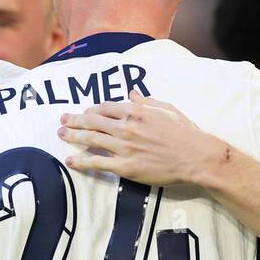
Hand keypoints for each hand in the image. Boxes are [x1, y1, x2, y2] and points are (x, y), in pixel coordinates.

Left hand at [58, 90, 225, 184]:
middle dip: (74, 120)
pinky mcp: (126, 166)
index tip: (84, 112)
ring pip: (91, 139)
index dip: (91, 110)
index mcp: (136, 112)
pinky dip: (81, 161)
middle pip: (92, 121)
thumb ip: (146, 101)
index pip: (105, 107)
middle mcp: (127, 127)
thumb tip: (132, 92)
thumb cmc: (186, 133)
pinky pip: (97, 162)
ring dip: (72, 136)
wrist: (198, 158)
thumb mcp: (168, 109)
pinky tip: (70, 160)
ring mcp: (124, 147)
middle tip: (62, 120)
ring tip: (61, 135)